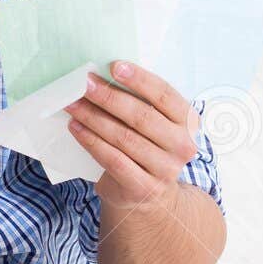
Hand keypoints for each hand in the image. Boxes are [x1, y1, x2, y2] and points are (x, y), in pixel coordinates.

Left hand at [63, 60, 198, 206]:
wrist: (148, 196)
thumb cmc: (146, 149)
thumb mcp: (154, 125)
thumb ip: (140, 102)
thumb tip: (104, 75)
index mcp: (188, 122)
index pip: (165, 95)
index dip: (140, 79)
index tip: (114, 66)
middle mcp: (182, 146)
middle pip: (142, 116)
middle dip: (109, 97)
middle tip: (85, 84)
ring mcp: (165, 170)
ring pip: (124, 138)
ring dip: (94, 118)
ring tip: (73, 104)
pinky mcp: (143, 187)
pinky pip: (113, 159)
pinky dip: (91, 142)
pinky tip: (76, 128)